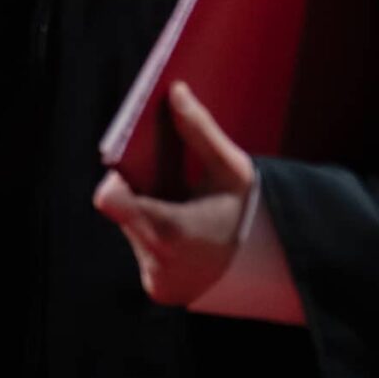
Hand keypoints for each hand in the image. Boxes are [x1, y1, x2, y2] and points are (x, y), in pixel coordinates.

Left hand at [92, 82, 255, 305]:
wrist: (268, 265)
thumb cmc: (248, 210)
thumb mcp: (232, 168)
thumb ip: (200, 130)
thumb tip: (175, 91)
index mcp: (170, 227)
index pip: (110, 198)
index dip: (116, 177)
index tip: (132, 160)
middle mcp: (154, 256)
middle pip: (122, 206)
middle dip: (141, 186)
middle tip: (169, 174)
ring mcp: (154, 275)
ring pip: (131, 225)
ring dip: (148, 207)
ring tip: (181, 199)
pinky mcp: (156, 286)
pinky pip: (142, 245)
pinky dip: (159, 230)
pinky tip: (186, 224)